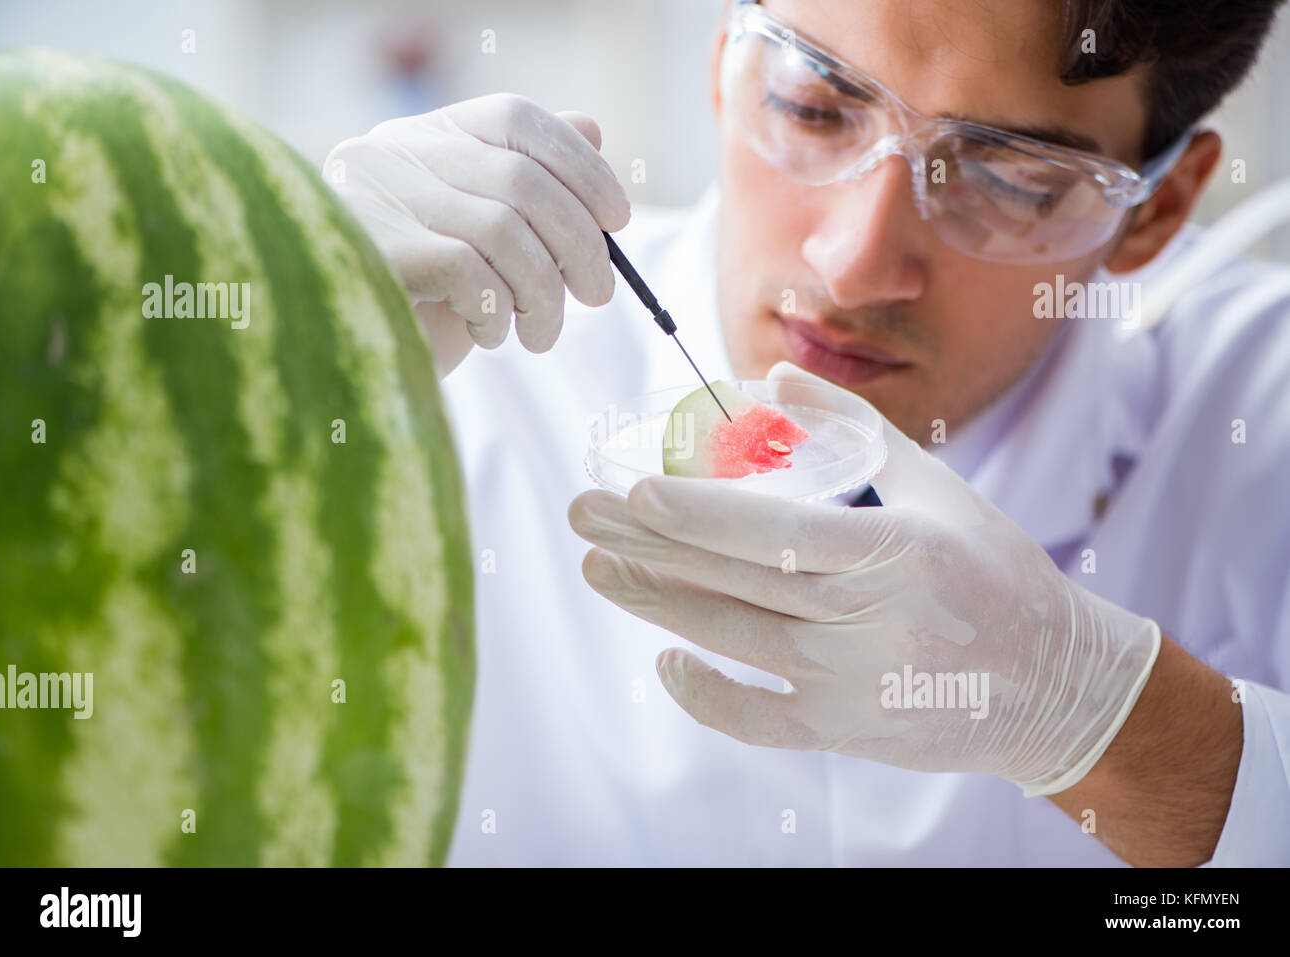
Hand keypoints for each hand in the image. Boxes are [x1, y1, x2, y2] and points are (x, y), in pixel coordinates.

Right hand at [323, 93, 630, 375]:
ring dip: (543, 293)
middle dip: (579, 244)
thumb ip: (526, 184)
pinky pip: (469, 274)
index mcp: (423, 137)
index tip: (616, 219)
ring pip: (504, 231)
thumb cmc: (416, 299)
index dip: (580, 166)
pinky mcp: (374, 253)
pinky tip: (491, 336)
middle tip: (597, 295)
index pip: (516, 118)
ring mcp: (376, 199)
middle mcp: (393, 153)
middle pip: (522, 180)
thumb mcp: (478, 240)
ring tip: (542, 333)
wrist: (338, 360)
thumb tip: (591, 128)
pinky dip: (497, 312)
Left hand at [568, 361, 1161, 795]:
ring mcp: (856, 686)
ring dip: (659, 604)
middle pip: (739, 583)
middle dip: (650, 547)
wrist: (1052, 684)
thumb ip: (852, 427)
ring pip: (736, 641)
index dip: (700, 515)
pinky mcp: (847, 733)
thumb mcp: (937, 486)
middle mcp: (874, 622)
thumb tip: (770, 376)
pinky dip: (707, 696)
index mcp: (900, 552)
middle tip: (584, 514)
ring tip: (599, 567)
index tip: (633, 488)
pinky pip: (759, 721)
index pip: (779, 531)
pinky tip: (664, 659)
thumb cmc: (992, 570)